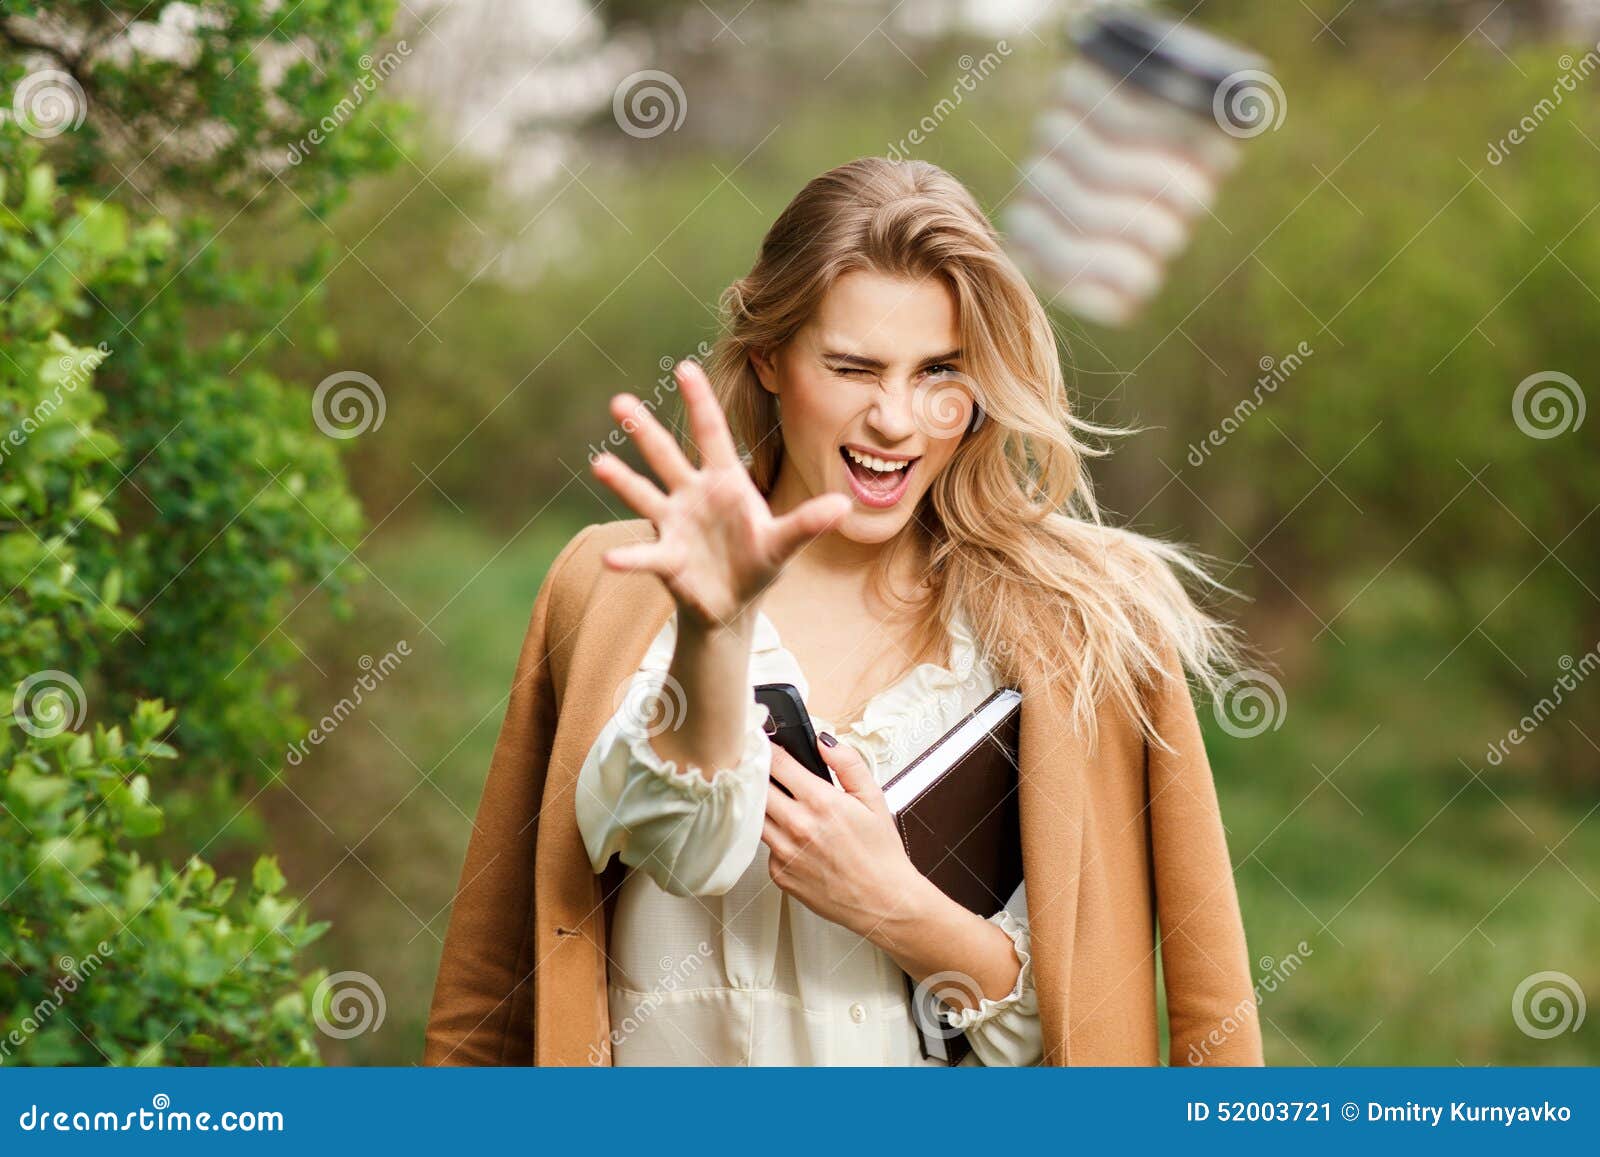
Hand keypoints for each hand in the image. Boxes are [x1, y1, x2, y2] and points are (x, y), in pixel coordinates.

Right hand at [591, 360, 850, 629]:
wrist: (734, 604)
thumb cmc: (758, 563)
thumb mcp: (784, 543)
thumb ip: (808, 523)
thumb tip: (844, 505)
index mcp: (725, 482)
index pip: (711, 433)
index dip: (700, 401)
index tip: (685, 367)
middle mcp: (694, 495)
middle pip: (666, 455)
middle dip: (644, 430)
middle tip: (618, 401)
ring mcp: (675, 523)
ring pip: (645, 494)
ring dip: (622, 480)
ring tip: (599, 463)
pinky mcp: (666, 557)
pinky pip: (646, 555)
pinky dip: (629, 558)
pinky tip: (611, 559)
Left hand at [761, 736, 926, 940]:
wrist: (883, 901)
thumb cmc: (881, 853)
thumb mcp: (873, 799)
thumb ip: (848, 763)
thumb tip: (823, 740)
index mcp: (820, 802)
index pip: (778, 763)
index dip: (769, 748)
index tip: (766, 743)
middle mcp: (797, 826)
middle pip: (757, 787)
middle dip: (760, 775)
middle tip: (767, 772)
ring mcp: (785, 852)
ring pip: (755, 816)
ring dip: (763, 806)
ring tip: (782, 805)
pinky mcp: (779, 874)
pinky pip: (765, 847)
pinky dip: (774, 838)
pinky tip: (793, 839)